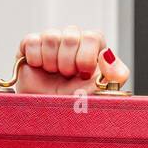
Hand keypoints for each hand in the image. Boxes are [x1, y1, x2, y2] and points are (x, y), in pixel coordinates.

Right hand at [12, 26, 129, 94]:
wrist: (46, 112)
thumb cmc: (75, 101)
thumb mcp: (101, 92)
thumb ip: (115, 74)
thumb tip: (108, 54)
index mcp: (94, 47)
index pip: (93, 37)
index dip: (86, 57)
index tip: (83, 74)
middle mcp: (75, 40)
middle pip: (71, 35)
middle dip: (68, 63)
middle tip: (66, 76)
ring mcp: (53, 40)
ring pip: (51, 37)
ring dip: (51, 62)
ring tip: (53, 73)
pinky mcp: (31, 43)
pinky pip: (32, 41)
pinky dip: (35, 59)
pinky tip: (39, 68)